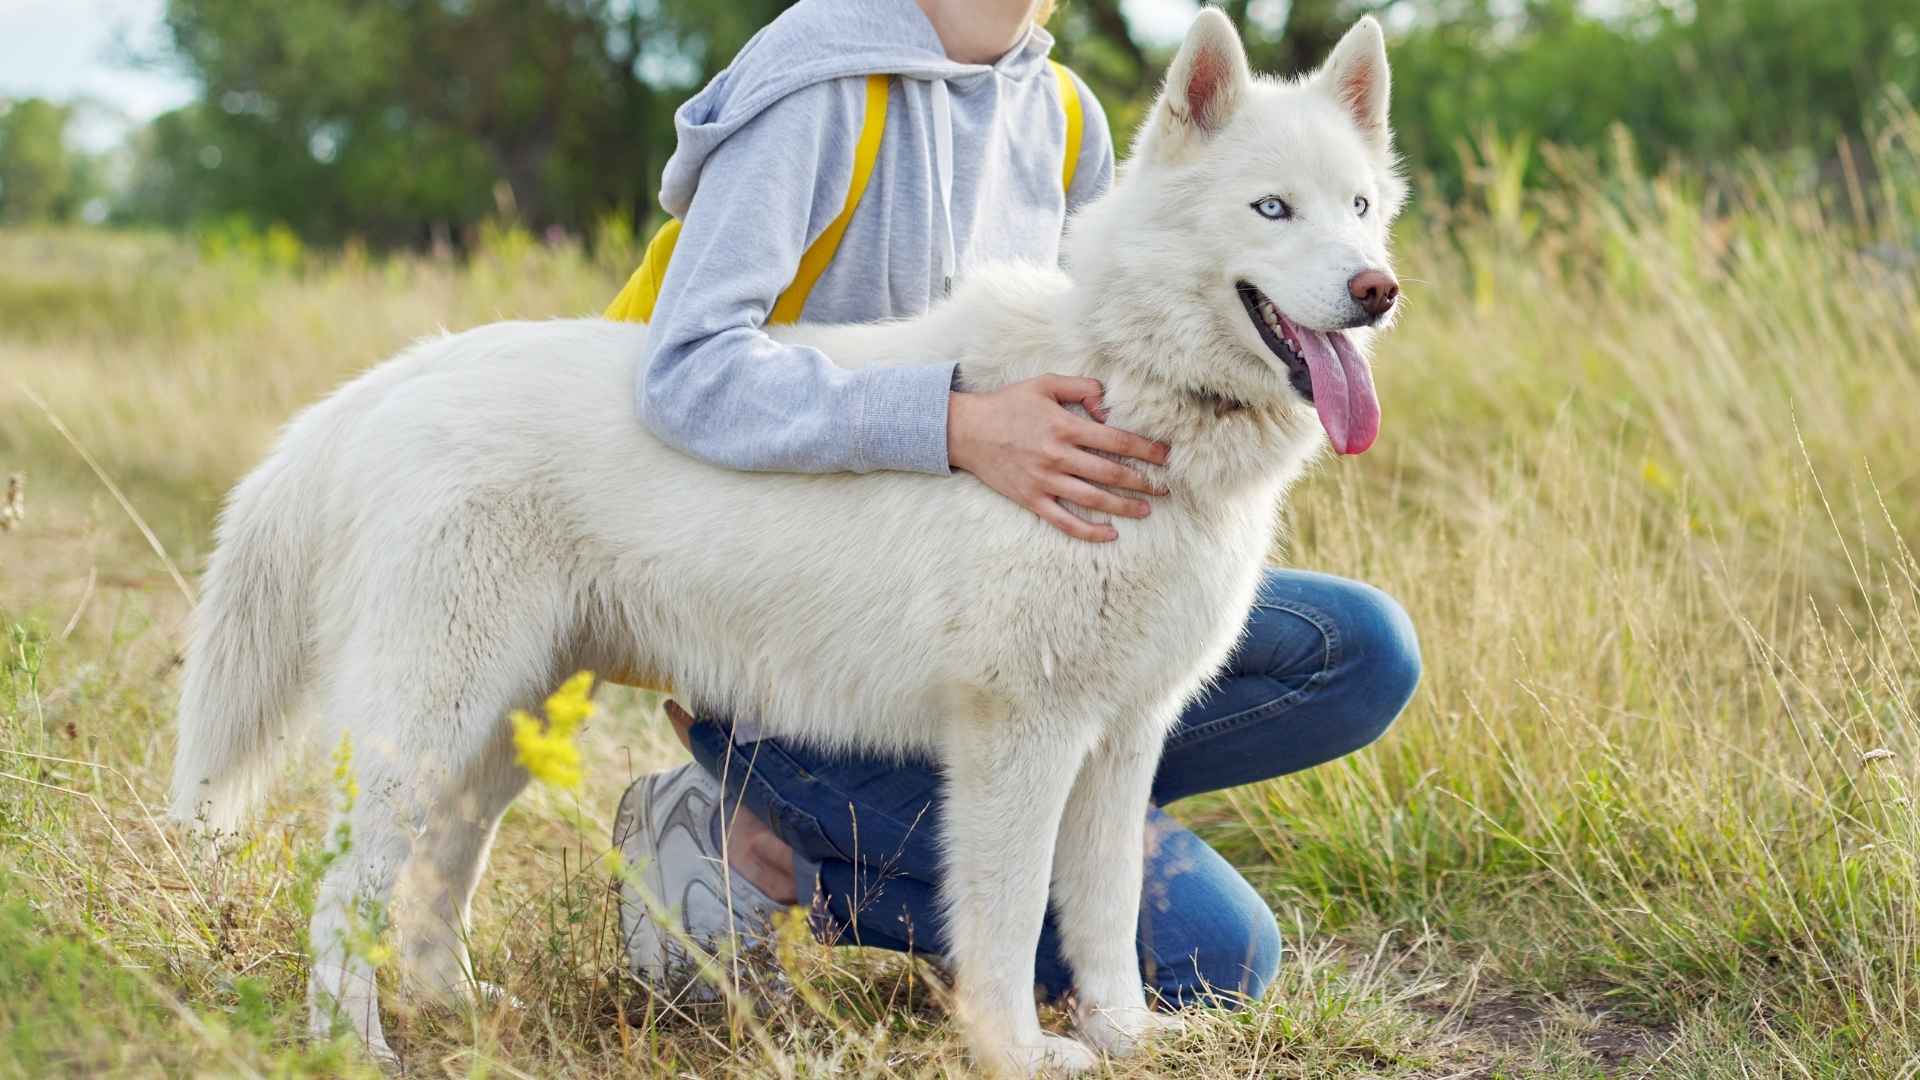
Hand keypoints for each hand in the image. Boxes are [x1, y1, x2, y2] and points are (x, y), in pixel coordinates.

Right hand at [947, 376, 1169, 542]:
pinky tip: (1110, 534)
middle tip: (1165, 487)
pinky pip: (1065, 521)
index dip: (1145, 449)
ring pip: (1094, 499)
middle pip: (1111, 473)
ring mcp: (1045, 481)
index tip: (1165, 456)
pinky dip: (1089, 530)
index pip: (1116, 440)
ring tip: (1147, 508)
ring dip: (1125, 506)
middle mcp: (1058, 456)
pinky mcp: (1032, 499)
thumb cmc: (1007, 404)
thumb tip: (1107, 405)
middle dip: (1143, 481)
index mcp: (1064, 427)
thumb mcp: (1044, 384)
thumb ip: (1081, 388)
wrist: (966, 430)